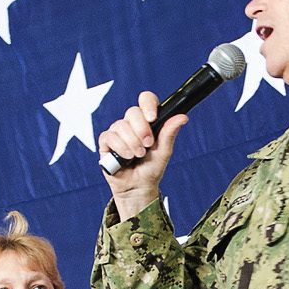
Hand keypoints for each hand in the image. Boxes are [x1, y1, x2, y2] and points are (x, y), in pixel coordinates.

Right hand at [97, 90, 188, 217]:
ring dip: (132, 142)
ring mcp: (117, 132)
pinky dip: (120, 147)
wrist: (138, 187)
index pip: (146, 100)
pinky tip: (127, 157)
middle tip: (148, 145)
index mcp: (147, 121)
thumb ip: (169, 133)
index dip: (148, 104)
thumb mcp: (164, 151)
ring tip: (138, 155)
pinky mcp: (106, 143)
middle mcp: (131, 124)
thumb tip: (182, 117)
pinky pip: (109, 137)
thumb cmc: (151, 169)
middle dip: (142, 129)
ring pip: (120, 125)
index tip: (152, 117)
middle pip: (132, 112)